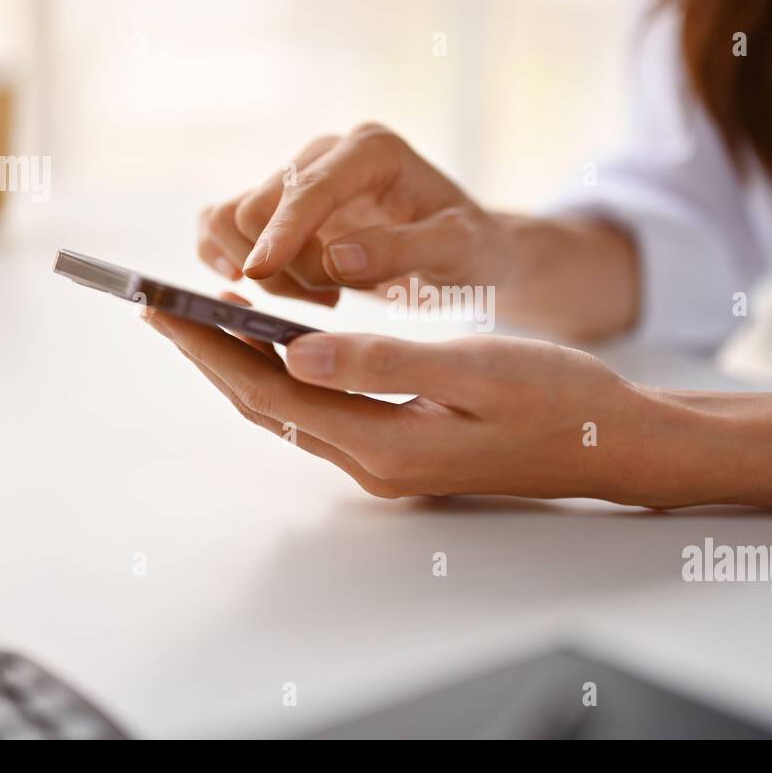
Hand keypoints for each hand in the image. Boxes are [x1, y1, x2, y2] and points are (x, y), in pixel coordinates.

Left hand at [143, 305, 693, 504]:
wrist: (611, 443)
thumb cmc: (557, 398)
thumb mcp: (472, 368)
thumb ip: (379, 361)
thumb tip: (291, 352)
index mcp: (387, 443)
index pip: (272, 392)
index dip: (212, 348)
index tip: (162, 308)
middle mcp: (376, 464)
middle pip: (269, 407)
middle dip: (211, 356)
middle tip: (160, 309)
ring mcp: (389, 465)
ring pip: (291, 412)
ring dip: (243, 366)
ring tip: (204, 321)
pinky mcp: (404, 452)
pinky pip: (323, 414)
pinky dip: (286, 378)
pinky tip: (279, 348)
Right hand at [197, 124, 511, 306]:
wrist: (465, 252)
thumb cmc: (467, 250)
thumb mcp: (456, 252)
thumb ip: (401, 251)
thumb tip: (336, 259)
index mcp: (372, 150)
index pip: (308, 186)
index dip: (281, 231)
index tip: (257, 275)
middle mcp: (326, 152)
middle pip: (255, 206)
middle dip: (282, 266)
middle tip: (335, 300)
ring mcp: (296, 177)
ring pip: (230, 221)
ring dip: (265, 273)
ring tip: (325, 295)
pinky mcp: (277, 206)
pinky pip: (217, 228)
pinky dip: (233, 264)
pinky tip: (287, 291)